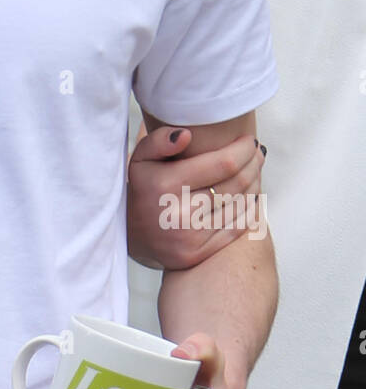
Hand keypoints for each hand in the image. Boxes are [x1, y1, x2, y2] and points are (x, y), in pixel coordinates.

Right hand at [127, 125, 264, 269]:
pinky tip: (251, 194)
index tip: (250, 140)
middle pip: (236, 183)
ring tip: (255, 170)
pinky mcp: (198, 253)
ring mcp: (190, 237)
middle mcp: (179, 213)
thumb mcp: (141, 158)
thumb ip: (159, 140)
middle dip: (253, 163)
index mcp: (165, 184)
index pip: (223, 164)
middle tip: (257, 152)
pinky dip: (250, 209)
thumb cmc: (143, 187)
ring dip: (255, 184)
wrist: (131, 233)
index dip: (243, 150)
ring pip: (240, 205)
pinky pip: (237, 228)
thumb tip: (186, 135)